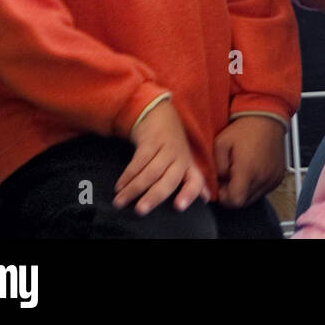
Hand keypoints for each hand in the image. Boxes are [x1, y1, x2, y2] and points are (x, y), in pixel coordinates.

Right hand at [115, 99, 209, 214]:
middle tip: (140, 211)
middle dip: (154, 196)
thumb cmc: (171, 144)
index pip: (195, 181)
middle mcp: (180, 157)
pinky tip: (119, 186)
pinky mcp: (151, 140)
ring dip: (133, 188)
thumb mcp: (184, 160)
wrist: (159, 114)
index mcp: (189, 165)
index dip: (189, 194)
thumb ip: (191, 180)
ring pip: (150, 172)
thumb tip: (205, 199)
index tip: (179, 207)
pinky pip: (138, 161)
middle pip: (169, 180)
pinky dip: (127, 175)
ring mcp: (166, 148)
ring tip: (119, 201)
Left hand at [214, 115, 286, 207]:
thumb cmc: (244, 128)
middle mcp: (263, 177)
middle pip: (244, 202)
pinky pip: (264, 190)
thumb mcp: (220, 143)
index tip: (221, 186)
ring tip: (241, 171)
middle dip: (233, 194)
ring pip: (254, 197)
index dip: (224, 197)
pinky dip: (256, 185)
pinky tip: (252, 170)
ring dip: (245, 190)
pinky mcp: (279, 176)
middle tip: (229, 177)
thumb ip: (216, 168)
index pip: (234, 201)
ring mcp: (273, 178)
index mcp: (248, 170)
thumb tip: (217, 183)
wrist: (267, 117)